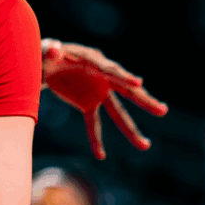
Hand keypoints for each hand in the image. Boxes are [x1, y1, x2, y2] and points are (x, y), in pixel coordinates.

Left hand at [41, 38, 167, 159]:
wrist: (42, 62)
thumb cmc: (44, 51)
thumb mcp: (43, 49)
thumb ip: (48, 48)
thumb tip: (54, 49)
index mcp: (92, 59)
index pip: (110, 69)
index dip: (124, 76)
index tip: (139, 84)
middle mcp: (101, 76)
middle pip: (125, 90)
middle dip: (144, 101)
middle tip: (162, 111)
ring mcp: (96, 90)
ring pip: (117, 111)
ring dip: (130, 129)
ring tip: (145, 145)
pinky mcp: (87, 102)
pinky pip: (94, 122)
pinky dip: (96, 138)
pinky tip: (100, 155)